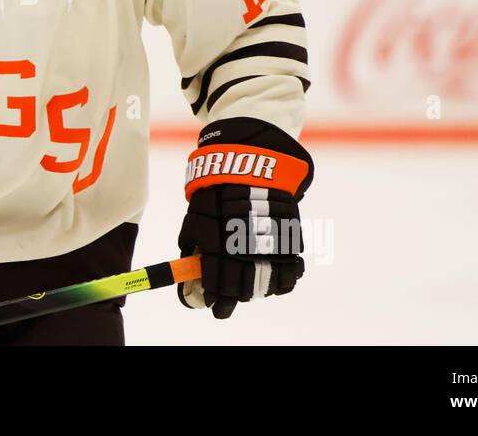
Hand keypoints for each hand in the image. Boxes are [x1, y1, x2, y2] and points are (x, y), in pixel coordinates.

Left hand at [177, 183, 304, 318]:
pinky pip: (291, 270)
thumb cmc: (216, 196)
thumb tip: (186, 271)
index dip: (217, 299)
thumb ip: (192, 246)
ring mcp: (270, 244)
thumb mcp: (195, 219)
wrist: (249, 169)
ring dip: (258, 292)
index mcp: (220, 244)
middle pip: (243, 287)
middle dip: (234, 299)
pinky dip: (284, 282)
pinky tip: (274, 285)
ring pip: (267, 283)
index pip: (218, 282)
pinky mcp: (290, 239)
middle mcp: (246, 248)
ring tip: (250, 294)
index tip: (214, 307)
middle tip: (228, 305)